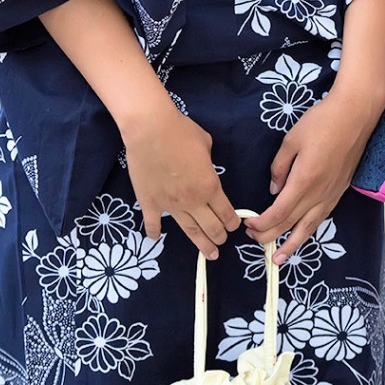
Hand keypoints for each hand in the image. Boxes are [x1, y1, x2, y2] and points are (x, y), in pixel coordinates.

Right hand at [121, 99, 240, 257]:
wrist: (150, 130)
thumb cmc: (181, 131)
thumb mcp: (206, 144)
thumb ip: (208, 162)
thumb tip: (205, 166)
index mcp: (210, 186)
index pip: (226, 212)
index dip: (232, 222)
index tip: (235, 227)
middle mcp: (192, 201)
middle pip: (210, 227)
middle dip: (219, 237)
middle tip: (222, 244)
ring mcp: (169, 205)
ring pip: (189, 231)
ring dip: (200, 244)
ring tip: (208, 255)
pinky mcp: (149, 203)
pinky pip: (153, 223)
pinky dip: (154, 232)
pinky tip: (155, 239)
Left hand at [245, 86, 383, 262]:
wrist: (355, 115)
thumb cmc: (321, 122)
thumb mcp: (292, 140)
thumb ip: (279, 167)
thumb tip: (274, 190)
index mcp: (304, 181)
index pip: (278, 213)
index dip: (261, 223)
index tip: (247, 224)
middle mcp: (319, 194)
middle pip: (291, 224)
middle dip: (269, 235)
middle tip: (253, 240)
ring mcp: (331, 194)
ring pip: (309, 227)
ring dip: (292, 244)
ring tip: (279, 259)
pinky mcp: (340, 191)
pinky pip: (321, 218)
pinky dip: (308, 230)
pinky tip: (302, 234)